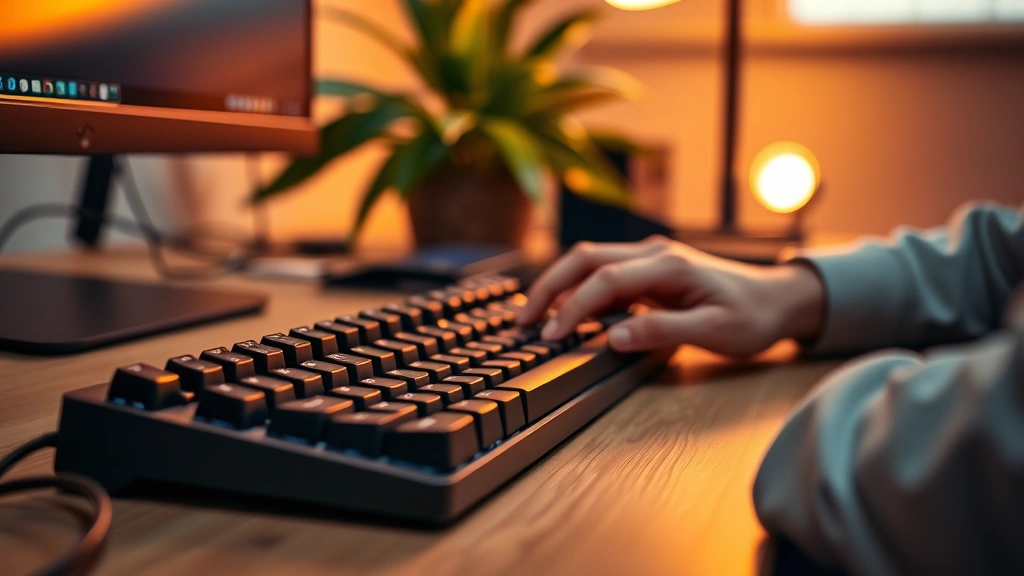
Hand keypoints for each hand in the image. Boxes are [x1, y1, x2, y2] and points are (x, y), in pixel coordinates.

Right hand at [516, 236, 825, 354]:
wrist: (779, 299)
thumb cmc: (752, 316)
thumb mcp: (715, 332)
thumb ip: (663, 331)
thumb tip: (614, 337)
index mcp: (669, 265)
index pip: (604, 279)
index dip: (572, 306)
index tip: (551, 335)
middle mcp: (655, 254)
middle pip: (585, 258)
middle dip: (549, 287)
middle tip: (522, 321)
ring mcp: (651, 259)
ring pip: (590, 262)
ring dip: (558, 285)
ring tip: (533, 318)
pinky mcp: (650, 271)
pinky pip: (604, 274)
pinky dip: (577, 289)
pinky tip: (566, 312)